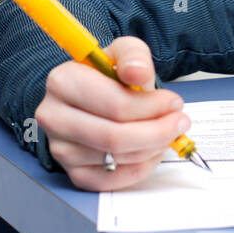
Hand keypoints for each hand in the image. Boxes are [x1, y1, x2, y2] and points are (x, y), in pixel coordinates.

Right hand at [34, 36, 188, 190]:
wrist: (92, 96)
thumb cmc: (108, 75)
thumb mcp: (124, 52)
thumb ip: (134, 56)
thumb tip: (138, 73)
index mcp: (63, 82)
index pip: (114, 104)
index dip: (152, 107)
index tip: (174, 102)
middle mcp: (54, 117)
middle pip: (114, 137)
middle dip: (158, 131)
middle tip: (179, 122)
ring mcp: (61, 149)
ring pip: (117, 158)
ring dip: (153, 147)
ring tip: (167, 132)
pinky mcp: (73, 173)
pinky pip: (114, 180)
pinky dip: (142, 167)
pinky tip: (151, 149)